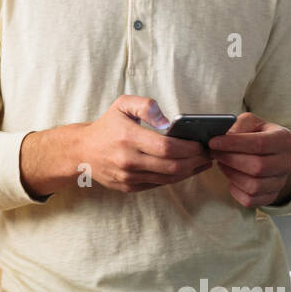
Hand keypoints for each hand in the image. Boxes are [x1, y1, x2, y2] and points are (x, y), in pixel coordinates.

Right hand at [74, 96, 213, 193]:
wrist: (82, 151)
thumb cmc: (107, 125)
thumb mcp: (122, 105)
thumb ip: (146, 105)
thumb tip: (168, 121)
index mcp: (128, 137)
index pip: (167, 147)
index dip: (189, 148)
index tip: (202, 143)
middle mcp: (128, 160)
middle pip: (172, 166)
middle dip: (195, 161)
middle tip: (208, 153)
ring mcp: (128, 177)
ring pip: (168, 178)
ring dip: (190, 171)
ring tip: (202, 162)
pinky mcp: (128, 187)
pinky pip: (159, 184)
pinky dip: (175, 177)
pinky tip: (186, 169)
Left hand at [207, 112, 290, 207]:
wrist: (271, 154)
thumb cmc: (257, 135)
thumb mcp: (251, 123)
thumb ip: (239, 125)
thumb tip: (225, 137)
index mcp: (284, 140)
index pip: (260, 144)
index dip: (234, 144)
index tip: (213, 142)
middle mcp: (287, 163)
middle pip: (257, 167)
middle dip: (230, 159)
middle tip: (215, 153)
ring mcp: (280, 182)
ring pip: (254, 186)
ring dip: (231, 175)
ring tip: (222, 163)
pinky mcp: (270, 196)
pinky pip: (250, 200)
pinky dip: (235, 191)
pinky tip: (231, 178)